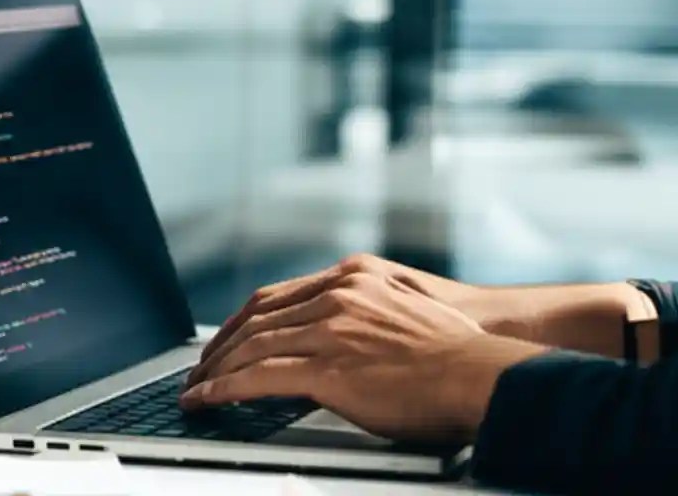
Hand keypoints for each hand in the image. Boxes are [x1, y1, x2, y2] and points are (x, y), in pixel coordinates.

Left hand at [181, 267, 547, 441]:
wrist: (482, 371)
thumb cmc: (456, 351)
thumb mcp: (404, 310)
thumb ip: (364, 314)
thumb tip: (341, 335)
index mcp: (352, 278)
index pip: (275, 296)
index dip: (241, 321)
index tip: (225, 340)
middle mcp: (336, 295)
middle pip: (255, 318)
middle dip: (220, 346)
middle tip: (199, 369)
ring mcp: (330, 329)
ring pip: (251, 346)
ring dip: (214, 370)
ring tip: (195, 390)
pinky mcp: (329, 368)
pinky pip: (260, 377)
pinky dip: (226, 388)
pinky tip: (209, 399)